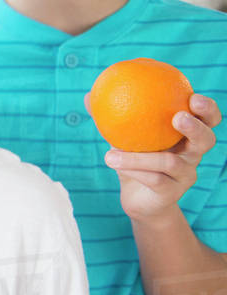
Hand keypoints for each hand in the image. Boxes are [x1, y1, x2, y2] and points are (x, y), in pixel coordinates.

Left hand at [88, 93, 220, 221]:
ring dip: (139, 156)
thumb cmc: (133, 160)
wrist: (138, 199)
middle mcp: (191, 155)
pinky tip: (113, 162)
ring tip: (111, 151)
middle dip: (196, 127)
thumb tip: (88, 95)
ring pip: (171, 162)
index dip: (207, 109)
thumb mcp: (123, 137)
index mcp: (185, 136)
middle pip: (207, 140)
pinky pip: (154, 179)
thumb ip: (111, 117)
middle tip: (178, 117)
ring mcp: (184, 175)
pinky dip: (132, 169)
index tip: (193, 97)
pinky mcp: (172, 192)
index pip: (207, 119)